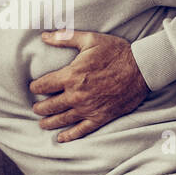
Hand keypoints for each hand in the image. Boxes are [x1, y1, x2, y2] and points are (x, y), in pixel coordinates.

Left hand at [29, 30, 149, 141]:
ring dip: (49, 122)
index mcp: (71, 76)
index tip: (34, 88)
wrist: (141, 69)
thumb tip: (44, 36)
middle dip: (39, 107)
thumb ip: (65, 38)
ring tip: (42, 123)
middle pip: (49, 106)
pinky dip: (69, 135)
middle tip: (36, 108)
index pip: (43, 85)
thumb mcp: (90, 40)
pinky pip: (81, 130)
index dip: (35, 87)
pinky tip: (61, 138)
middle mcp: (76, 95)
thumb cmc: (116, 52)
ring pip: (61, 119)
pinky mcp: (100, 117)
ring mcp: (88, 108)